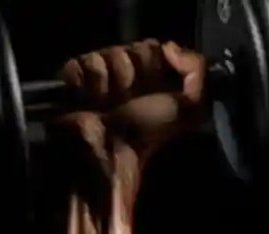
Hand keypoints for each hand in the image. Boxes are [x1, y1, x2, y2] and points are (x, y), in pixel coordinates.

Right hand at [57, 40, 205, 168]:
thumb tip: (169, 45)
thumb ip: (195, 70)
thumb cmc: (152, 131)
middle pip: (129, 49)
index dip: (155, 63)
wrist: (113, 152)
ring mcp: (97, 74)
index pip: (151, 47)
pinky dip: (87, 81)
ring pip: (105, 55)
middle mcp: (125, 73)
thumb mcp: (191, 107)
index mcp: (151, 77)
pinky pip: (80, 63)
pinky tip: (93, 99)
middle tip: (131, 99)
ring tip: (112, 104)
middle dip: (134, 74)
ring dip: (112, 82)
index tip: (154, 85)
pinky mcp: (73, 78)